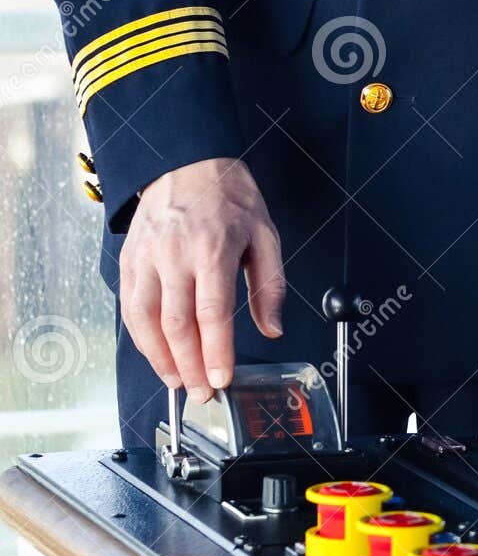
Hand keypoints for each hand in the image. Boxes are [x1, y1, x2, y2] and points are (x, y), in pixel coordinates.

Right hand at [120, 158, 284, 399]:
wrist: (186, 162)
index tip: (221, 379)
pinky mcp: (129, 260)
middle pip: (176, 324)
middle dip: (188, 366)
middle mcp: (174, 255)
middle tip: (201, 393)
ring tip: (177, 381)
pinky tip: (156, 354)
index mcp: (212, 249)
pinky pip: (129, 307)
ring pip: (145, 319)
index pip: (212, 313)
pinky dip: (141, 337)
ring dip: (159, 358)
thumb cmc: (229, 198)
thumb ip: (270, 286)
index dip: (216, 352)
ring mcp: (146, 258)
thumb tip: (272, 329)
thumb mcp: (265, 235)